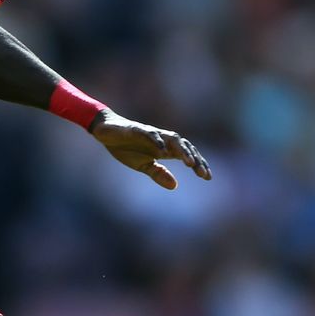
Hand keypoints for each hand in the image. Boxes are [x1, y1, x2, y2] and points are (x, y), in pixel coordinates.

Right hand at [89, 111, 211, 189]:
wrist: (107, 132)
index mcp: (165, 149)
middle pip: (184, 146)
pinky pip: (151, 134)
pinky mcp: (137, 129)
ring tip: (189, 163)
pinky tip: (164, 152)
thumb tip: (175, 186)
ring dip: (182, 150)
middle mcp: (162, 140)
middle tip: (203, 174)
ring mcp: (151, 134)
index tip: (208, 177)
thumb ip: (158, 174)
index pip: (187, 154)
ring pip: (173, 138)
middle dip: (195, 159)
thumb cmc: (126, 148)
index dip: (199, 164)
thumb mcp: (142, 166)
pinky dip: (158, 141)